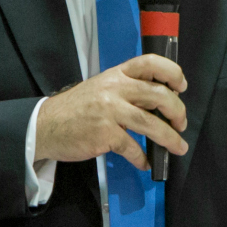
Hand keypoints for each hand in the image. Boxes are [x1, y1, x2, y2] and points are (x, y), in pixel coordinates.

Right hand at [35, 55, 187, 173]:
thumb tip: (157, 103)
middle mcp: (114, 89)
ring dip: (170, 138)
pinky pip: (133, 148)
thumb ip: (127, 90)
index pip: (150, 63)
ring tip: (178, 147)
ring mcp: (109, 111)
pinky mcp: (104, 134)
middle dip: (177, 112)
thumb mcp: (101, 88)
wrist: (45, 125)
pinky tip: (145, 162)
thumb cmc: (75, 109)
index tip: (180, 86)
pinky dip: (142, 158)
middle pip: (158, 95)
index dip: (172, 73)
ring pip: (151, 124)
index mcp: (116, 74)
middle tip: (181, 124)